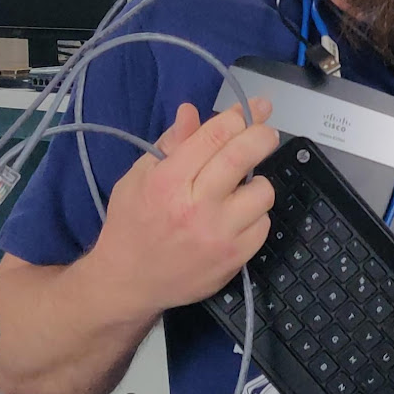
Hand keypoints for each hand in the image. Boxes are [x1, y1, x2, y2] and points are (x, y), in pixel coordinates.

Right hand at [87, 98, 277, 320]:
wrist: (126, 283)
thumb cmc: (132, 222)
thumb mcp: (141, 175)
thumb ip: (171, 142)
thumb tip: (192, 110)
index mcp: (168, 181)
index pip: (215, 136)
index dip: (239, 117)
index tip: (253, 110)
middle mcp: (196, 207)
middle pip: (243, 156)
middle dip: (262, 135)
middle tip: (266, 131)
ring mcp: (219, 236)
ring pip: (263, 192)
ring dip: (257, 183)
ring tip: (239, 187)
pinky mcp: (234, 259)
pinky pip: (263, 224)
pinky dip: (255, 214)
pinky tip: (237, 215)